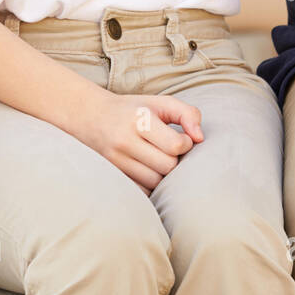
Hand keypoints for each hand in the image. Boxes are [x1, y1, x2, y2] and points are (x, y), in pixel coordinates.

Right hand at [74, 91, 203, 194]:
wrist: (93, 117)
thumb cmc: (135, 110)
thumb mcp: (162, 103)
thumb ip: (187, 114)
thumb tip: (200, 138)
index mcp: (139, 119)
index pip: (175, 145)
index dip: (186, 143)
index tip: (182, 138)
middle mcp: (125, 141)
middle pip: (167, 166)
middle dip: (175, 159)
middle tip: (171, 150)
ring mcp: (116, 161)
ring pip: (156, 182)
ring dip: (163, 173)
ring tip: (159, 158)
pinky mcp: (113, 175)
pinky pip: (142, 191)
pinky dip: (150, 183)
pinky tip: (148, 168)